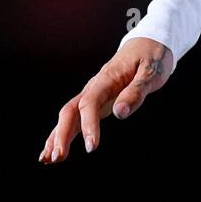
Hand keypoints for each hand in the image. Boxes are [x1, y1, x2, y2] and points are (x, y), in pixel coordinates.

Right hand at [38, 37, 174, 163]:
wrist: (148, 42)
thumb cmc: (152, 57)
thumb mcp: (151, 73)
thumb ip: (136, 92)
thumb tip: (120, 112)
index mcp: (108, 78)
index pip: (90, 103)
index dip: (88, 125)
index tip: (91, 146)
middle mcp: (95, 86)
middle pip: (71, 110)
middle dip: (62, 134)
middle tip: (59, 157)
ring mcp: (93, 93)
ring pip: (69, 115)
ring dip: (57, 136)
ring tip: (48, 159)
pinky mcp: (96, 100)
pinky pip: (76, 116)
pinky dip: (63, 132)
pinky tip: (53, 149)